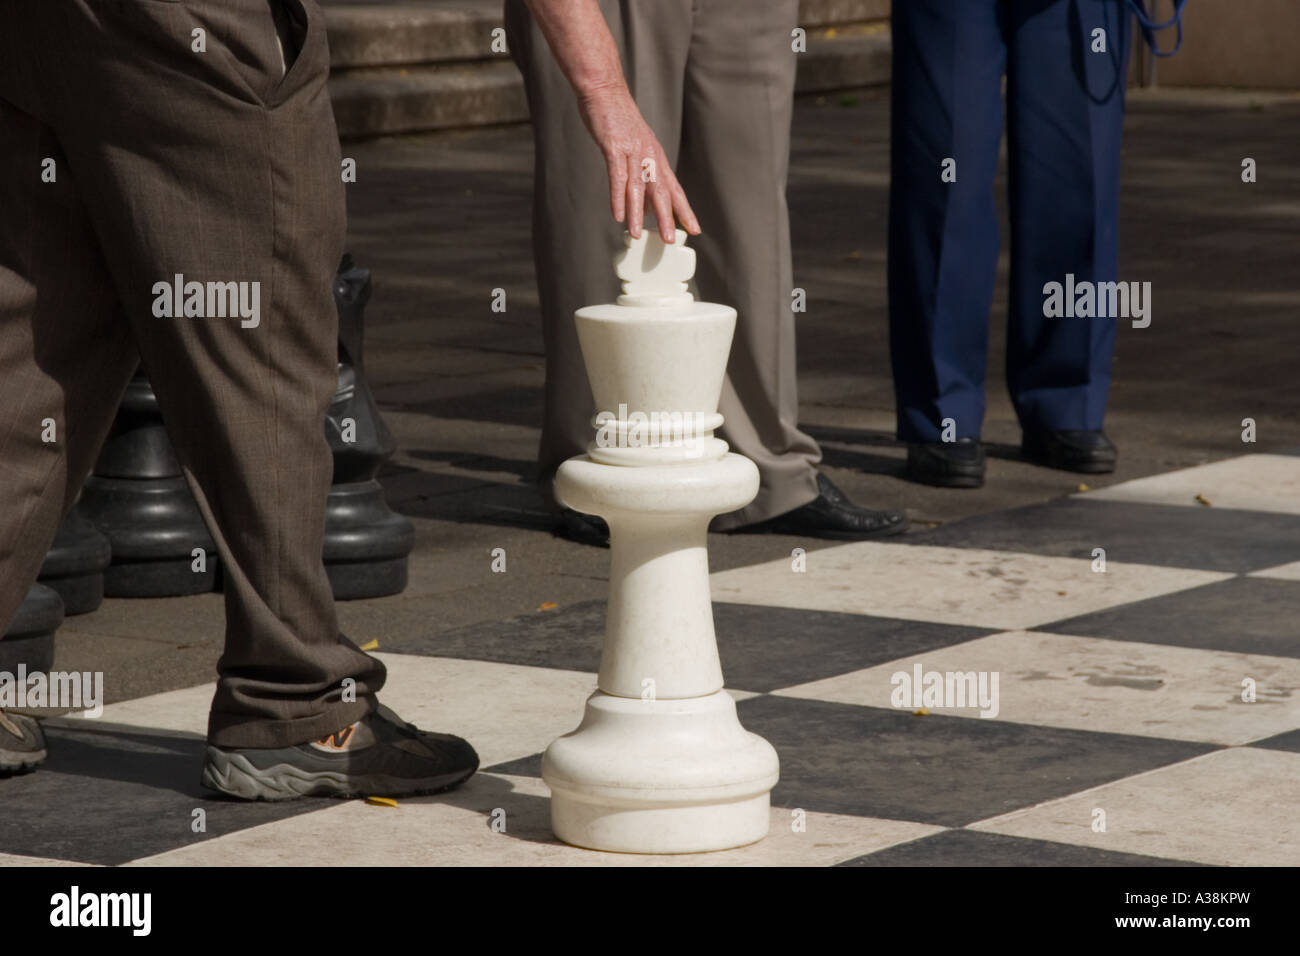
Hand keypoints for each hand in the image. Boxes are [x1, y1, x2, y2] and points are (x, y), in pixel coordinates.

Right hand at [576, 85, 699, 242]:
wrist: (605, 90)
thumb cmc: (619, 120)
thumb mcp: (636, 148)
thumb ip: (642, 176)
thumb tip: (645, 205)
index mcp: (656, 157)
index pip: (674, 189)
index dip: (684, 210)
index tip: (694, 229)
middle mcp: (649, 156)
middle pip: (661, 192)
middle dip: (666, 218)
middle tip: (670, 240)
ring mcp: (632, 151)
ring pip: (637, 188)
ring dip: (636, 214)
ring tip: (636, 235)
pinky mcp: (614, 147)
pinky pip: (617, 176)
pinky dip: (617, 197)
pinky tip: (617, 214)